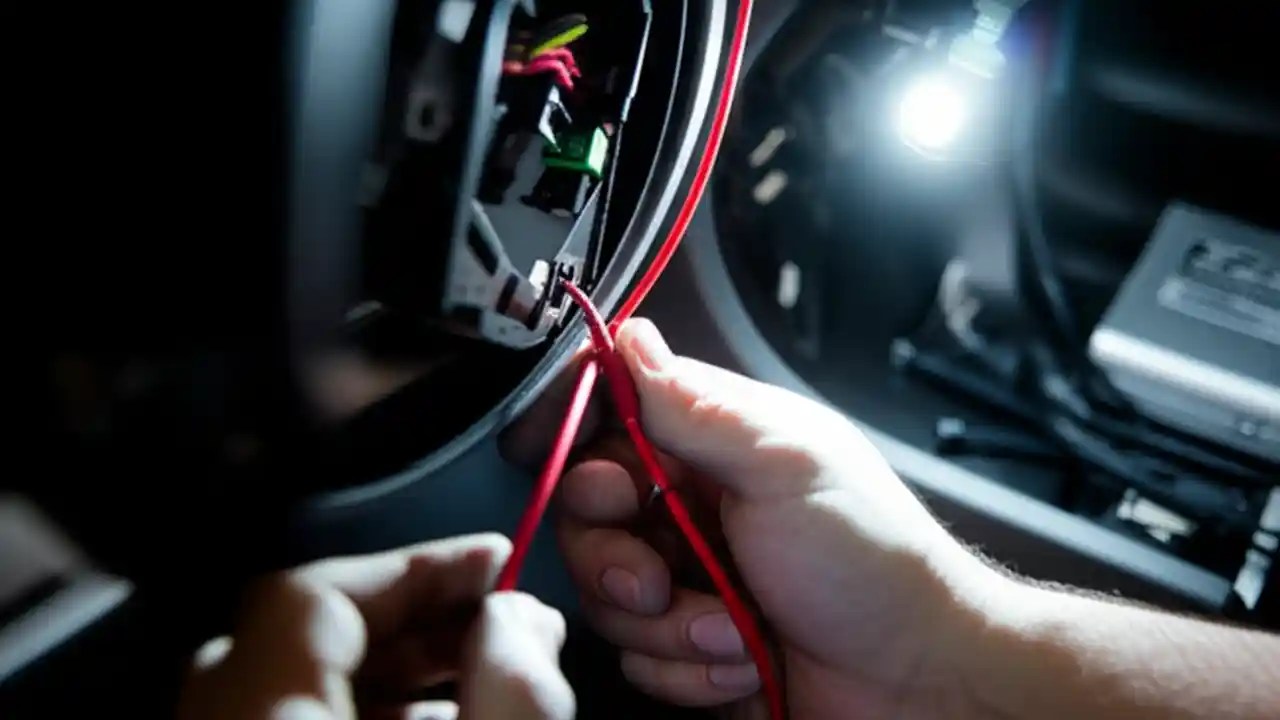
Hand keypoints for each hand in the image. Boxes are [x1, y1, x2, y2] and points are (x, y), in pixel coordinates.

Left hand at [179, 534, 573, 719]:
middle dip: (410, 617)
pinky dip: (352, 711)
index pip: (312, 596)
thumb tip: (518, 617)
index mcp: (266, 715)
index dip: (412, 567)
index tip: (492, 561)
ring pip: (288, 685)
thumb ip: (514, 686)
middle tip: (492, 618)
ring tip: (476, 680)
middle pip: (300, 635)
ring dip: (388, 670)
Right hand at [506, 320, 1008, 718]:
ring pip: (605, 598)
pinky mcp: (686, 649)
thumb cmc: (873, 561)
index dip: (585, 455)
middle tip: (661, 581)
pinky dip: (686, 674)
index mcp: (711, 444)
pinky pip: (635, 659)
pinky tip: (743, 665)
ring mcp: (686, 580)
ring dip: (669, 629)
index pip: (607, 422)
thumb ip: (696, 406)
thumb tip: (630, 336)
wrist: (917, 681)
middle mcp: (689, 506)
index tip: (612, 491)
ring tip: (735, 632)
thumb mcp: (784, 466)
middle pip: (586, 520)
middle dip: (617, 563)